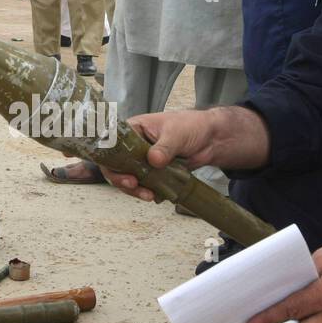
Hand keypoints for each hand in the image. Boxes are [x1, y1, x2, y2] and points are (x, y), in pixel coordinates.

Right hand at [100, 106, 271, 198]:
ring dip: (135, 189)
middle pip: (116, 165)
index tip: (122, 172)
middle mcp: (134, 145)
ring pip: (129, 178)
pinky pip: (144, 185)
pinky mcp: (153, 173)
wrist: (211, 139)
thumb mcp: (176, 133)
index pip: (111, 144)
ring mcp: (143, 160)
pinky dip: (148, 192)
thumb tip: (153, 160)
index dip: (110, 160)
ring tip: (149, 195)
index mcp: (134, 129)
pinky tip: (157, 196)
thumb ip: (164, 147)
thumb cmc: (192, 126)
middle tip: (133, 186)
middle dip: (122, 179)